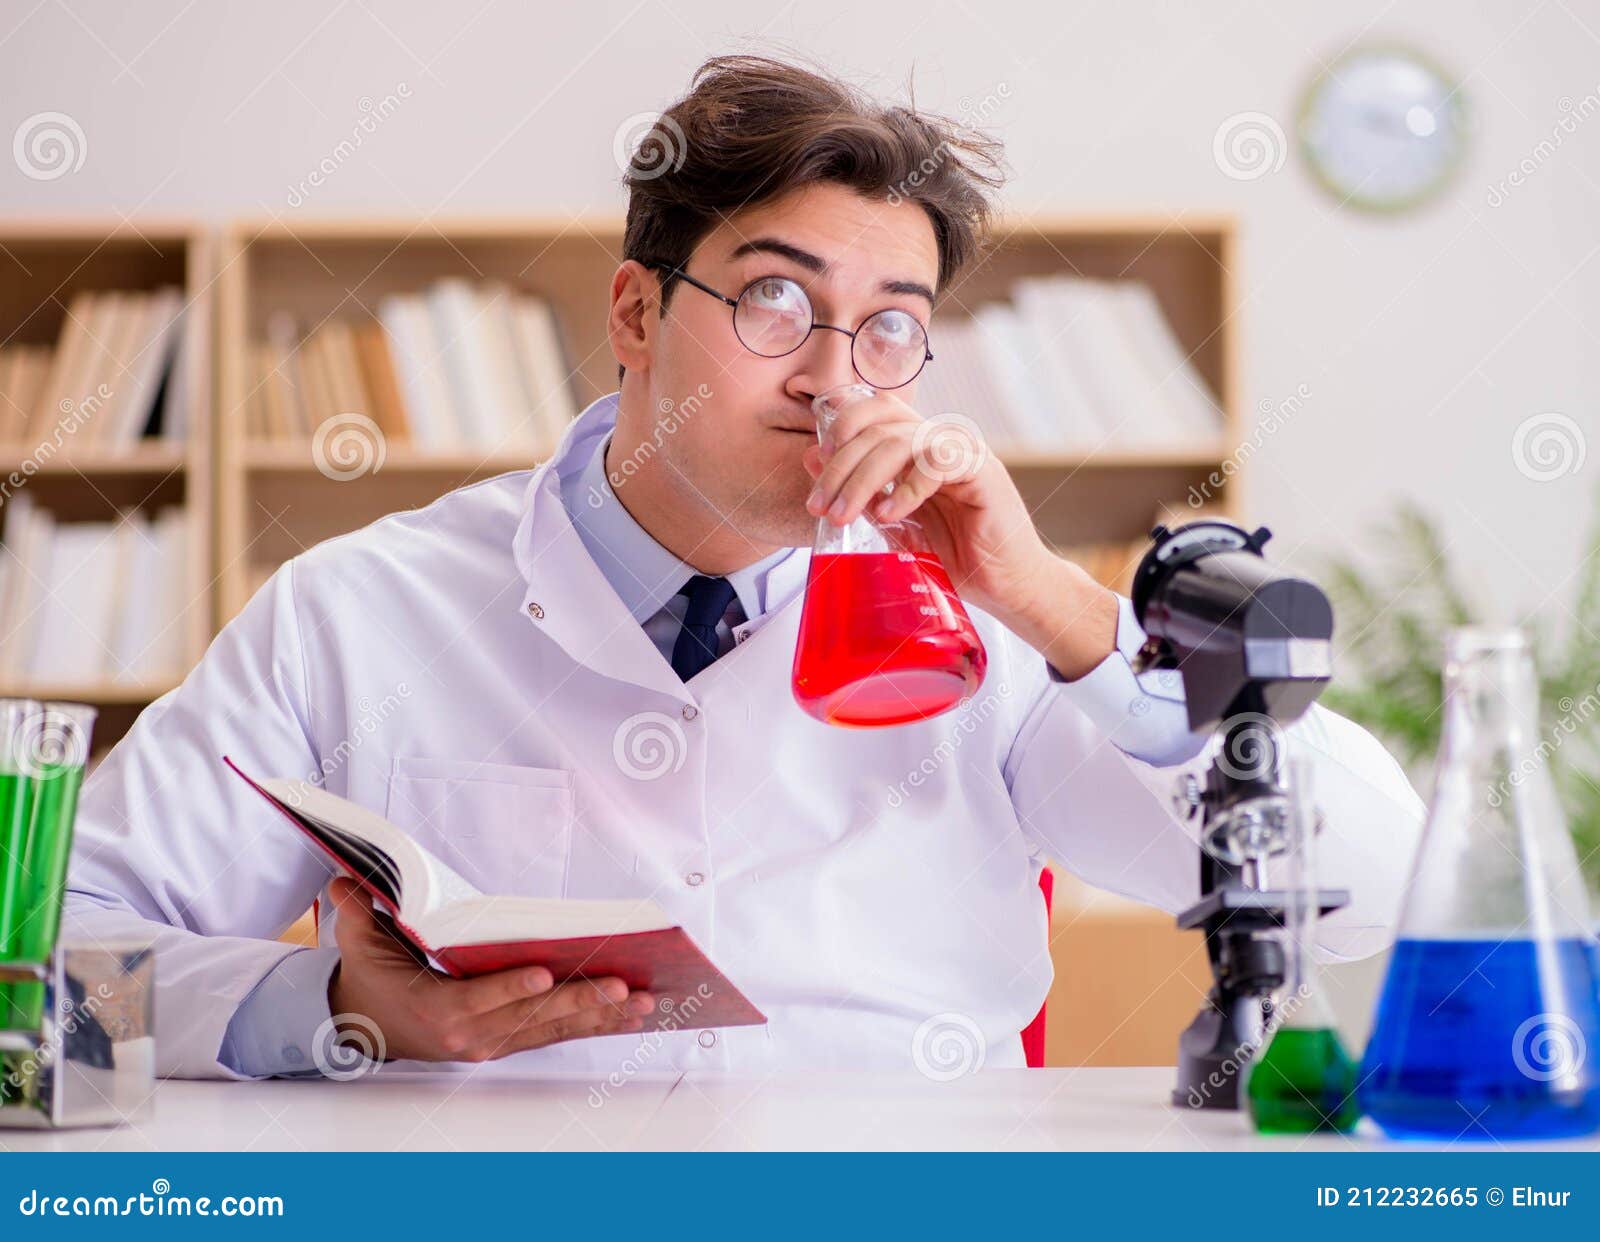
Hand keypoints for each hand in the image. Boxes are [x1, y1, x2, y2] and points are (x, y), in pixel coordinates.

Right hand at [323, 876, 654, 1063]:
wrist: (370, 1030)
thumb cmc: (375, 981)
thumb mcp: (359, 946)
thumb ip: (357, 911)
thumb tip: (346, 878)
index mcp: (435, 1008)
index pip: (476, 999)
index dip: (510, 989)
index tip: (542, 973)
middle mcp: (470, 1034)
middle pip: (530, 1017)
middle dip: (579, 1001)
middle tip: (621, 984)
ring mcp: (495, 1042)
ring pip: (555, 1029)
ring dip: (601, 1015)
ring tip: (644, 1001)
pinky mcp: (513, 1042)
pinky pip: (560, 1034)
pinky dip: (598, 1024)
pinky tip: (633, 1013)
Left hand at [802, 386, 1117, 678]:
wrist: (1007, 586)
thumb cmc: (954, 556)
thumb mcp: (892, 523)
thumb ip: (860, 491)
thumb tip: (812, 458)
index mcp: (917, 446)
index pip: (873, 409)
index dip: (839, 427)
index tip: (816, 469)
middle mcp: (939, 440)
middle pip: (877, 425)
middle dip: (839, 466)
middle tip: (819, 507)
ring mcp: (963, 452)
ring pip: (900, 440)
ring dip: (862, 479)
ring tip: (844, 516)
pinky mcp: (983, 472)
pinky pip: (937, 461)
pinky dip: (906, 488)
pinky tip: (890, 516)